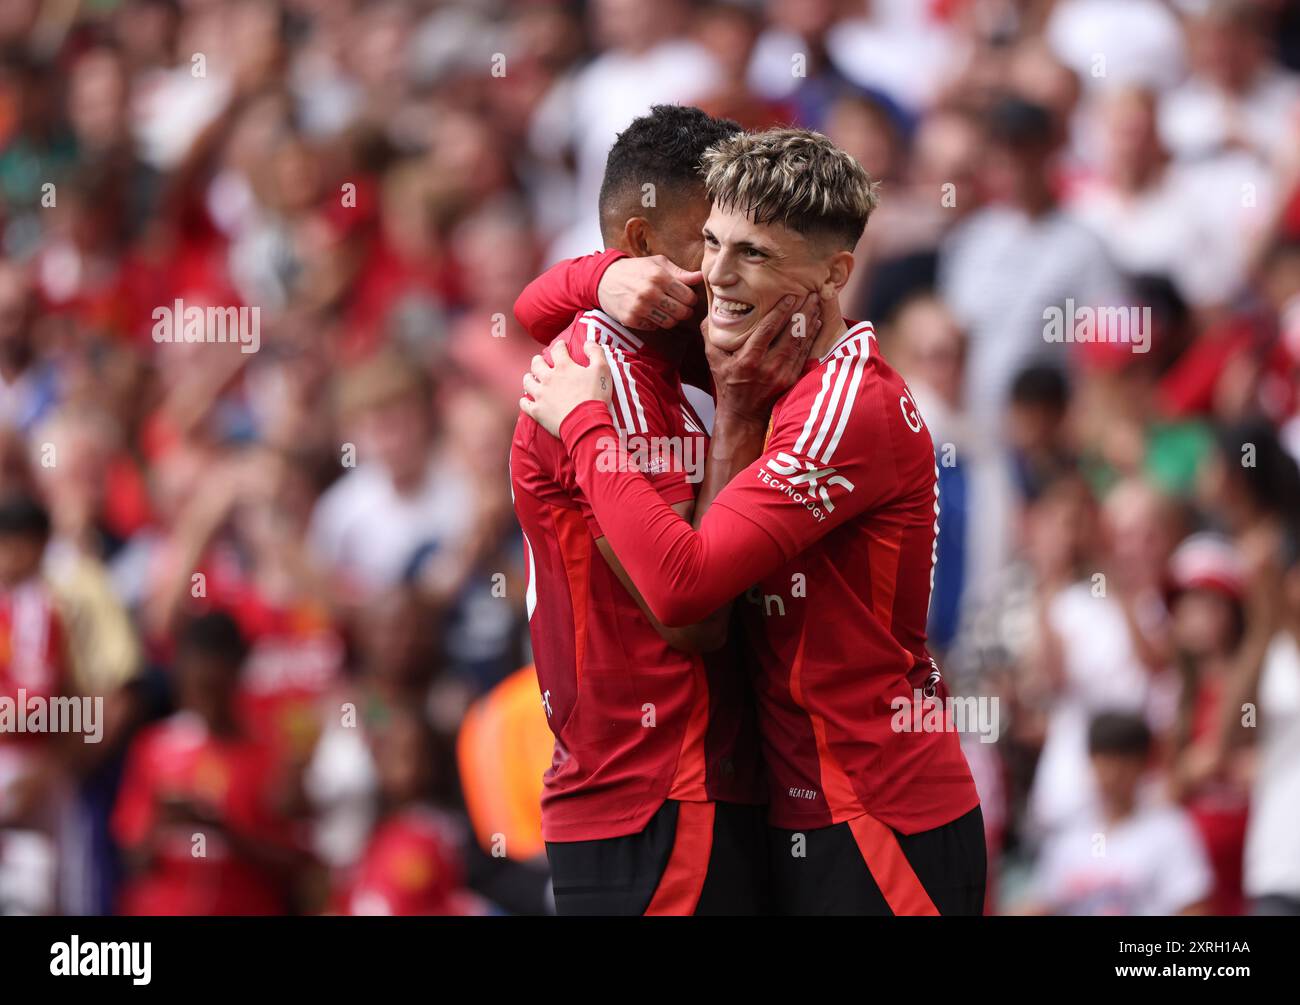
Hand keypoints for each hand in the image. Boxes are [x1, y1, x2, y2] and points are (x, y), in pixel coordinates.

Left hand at [520, 341, 612, 436]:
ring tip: (532, 378)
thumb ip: (596, 353)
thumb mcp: (602, 370)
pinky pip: (525, 404)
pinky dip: (525, 400)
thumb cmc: (595, 396)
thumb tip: (588, 342)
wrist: (586, 423)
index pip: (558, 350)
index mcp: (564, 367)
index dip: (560, 346)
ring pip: (527, 382)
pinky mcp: (537, 411)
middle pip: (536, 364)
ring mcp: (541, 395)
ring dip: (529, 378)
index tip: (562, 346)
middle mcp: (548, 378)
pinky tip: (527, 399)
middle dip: (538, 360)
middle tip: (542, 361)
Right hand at [598, 255, 701, 329]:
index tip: (687, 298)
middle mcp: (650, 293)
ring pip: (670, 323)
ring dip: (672, 318)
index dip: (691, 299)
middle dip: (685, 311)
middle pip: (682, 312)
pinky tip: (651, 313)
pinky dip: (656, 322)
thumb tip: (701, 277)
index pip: (689, 297)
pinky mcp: (631, 319)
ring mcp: (639, 308)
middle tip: (681, 307)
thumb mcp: (657, 264)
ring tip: (668, 311)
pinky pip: (654, 327)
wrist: (604, 278)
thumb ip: (680, 272)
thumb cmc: (635, 269)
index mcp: (659, 276)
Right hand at [706, 292, 820, 424]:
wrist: (742, 414)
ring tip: (816, 303)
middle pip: (790, 334)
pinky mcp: (791, 379)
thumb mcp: (713, 359)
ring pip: (800, 342)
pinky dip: (811, 337)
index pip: (768, 330)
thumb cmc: (726, 383)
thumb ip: (711, 334)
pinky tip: (815, 322)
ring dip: (809, 321)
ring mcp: (782, 374)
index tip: (791, 296)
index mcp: (748, 360)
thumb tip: (712, 308)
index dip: (781, 312)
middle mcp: (767, 367)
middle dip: (802, 312)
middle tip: (812, 293)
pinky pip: (804, 353)